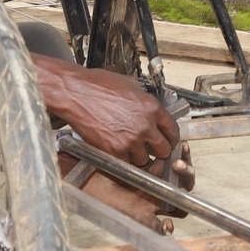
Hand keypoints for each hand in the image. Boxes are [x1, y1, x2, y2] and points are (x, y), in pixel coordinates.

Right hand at [34, 58, 179, 167]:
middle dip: (159, 151)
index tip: (168, 141)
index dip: (171, 138)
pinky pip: (127, 165)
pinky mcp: (114, 151)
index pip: (172, 131)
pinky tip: (120, 153)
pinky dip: (125, 162)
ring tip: (132, 151)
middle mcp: (145, 126)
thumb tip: (151, 112)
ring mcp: (130, 140)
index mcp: (152, 108)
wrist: (76, 93)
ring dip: (140, 158)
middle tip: (152, 150)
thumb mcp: (131, 86)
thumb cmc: (98, 86)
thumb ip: (145, 102)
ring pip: (145, 161)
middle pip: (163, 150)